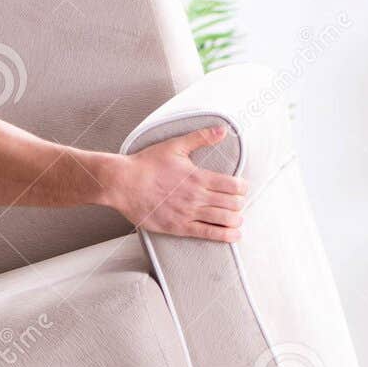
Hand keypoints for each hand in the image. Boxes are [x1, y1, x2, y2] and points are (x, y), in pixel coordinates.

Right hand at [107, 124, 247, 241]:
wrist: (124, 184)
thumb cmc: (147, 164)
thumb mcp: (175, 145)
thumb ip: (201, 138)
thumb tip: (222, 130)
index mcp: (198, 176)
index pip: (234, 185)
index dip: (243, 187)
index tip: (242, 187)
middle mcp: (197, 197)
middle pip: (233, 204)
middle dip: (240, 204)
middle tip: (238, 203)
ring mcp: (189, 214)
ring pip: (224, 220)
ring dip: (236, 221)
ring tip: (237, 219)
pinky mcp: (179, 228)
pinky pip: (209, 234)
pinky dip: (225, 236)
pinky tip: (234, 236)